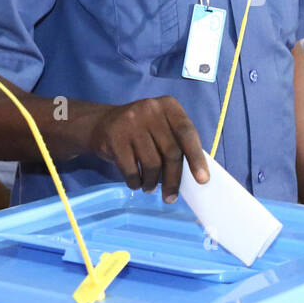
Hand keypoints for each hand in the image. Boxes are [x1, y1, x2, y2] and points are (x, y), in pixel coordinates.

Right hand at [86, 96, 207, 201]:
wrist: (101, 124)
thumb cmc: (140, 131)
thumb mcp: (161, 127)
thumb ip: (177, 143)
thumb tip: (196, 175)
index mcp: (168, 105)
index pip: (187, 133)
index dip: (196, 158)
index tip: (202, 180)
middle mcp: (150, 109)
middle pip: (171, 151)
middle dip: (173, 179)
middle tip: (171, 197)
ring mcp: (131, 122)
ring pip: (152, 163)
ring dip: (152, 183)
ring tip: (149, 187)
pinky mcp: (115, 137)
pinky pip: (131, 169)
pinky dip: (136, 182)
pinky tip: (136, 182)